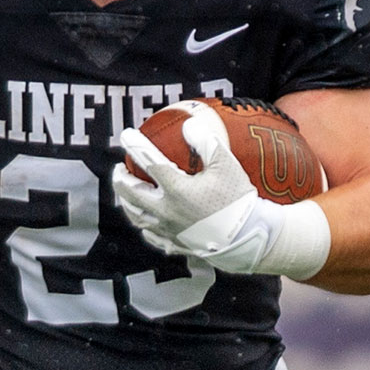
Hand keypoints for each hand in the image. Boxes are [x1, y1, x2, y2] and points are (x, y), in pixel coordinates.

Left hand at [112, 104, 329, 278]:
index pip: (148, 162)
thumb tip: (189, 124)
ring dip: (126, 202)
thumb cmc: (239, 201)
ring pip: (136, 216)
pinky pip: (152, 236)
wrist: (249, 239)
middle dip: (120, 178)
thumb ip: (206, 141)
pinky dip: (146, 226)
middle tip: (120, 168)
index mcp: (176, 189)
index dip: (134, 146)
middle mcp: (166, 210)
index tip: (126, 135)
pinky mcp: (176, 245)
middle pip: (131, 193)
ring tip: (126, 194)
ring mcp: (168, 230)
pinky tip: (148, 224)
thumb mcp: (227, 165)